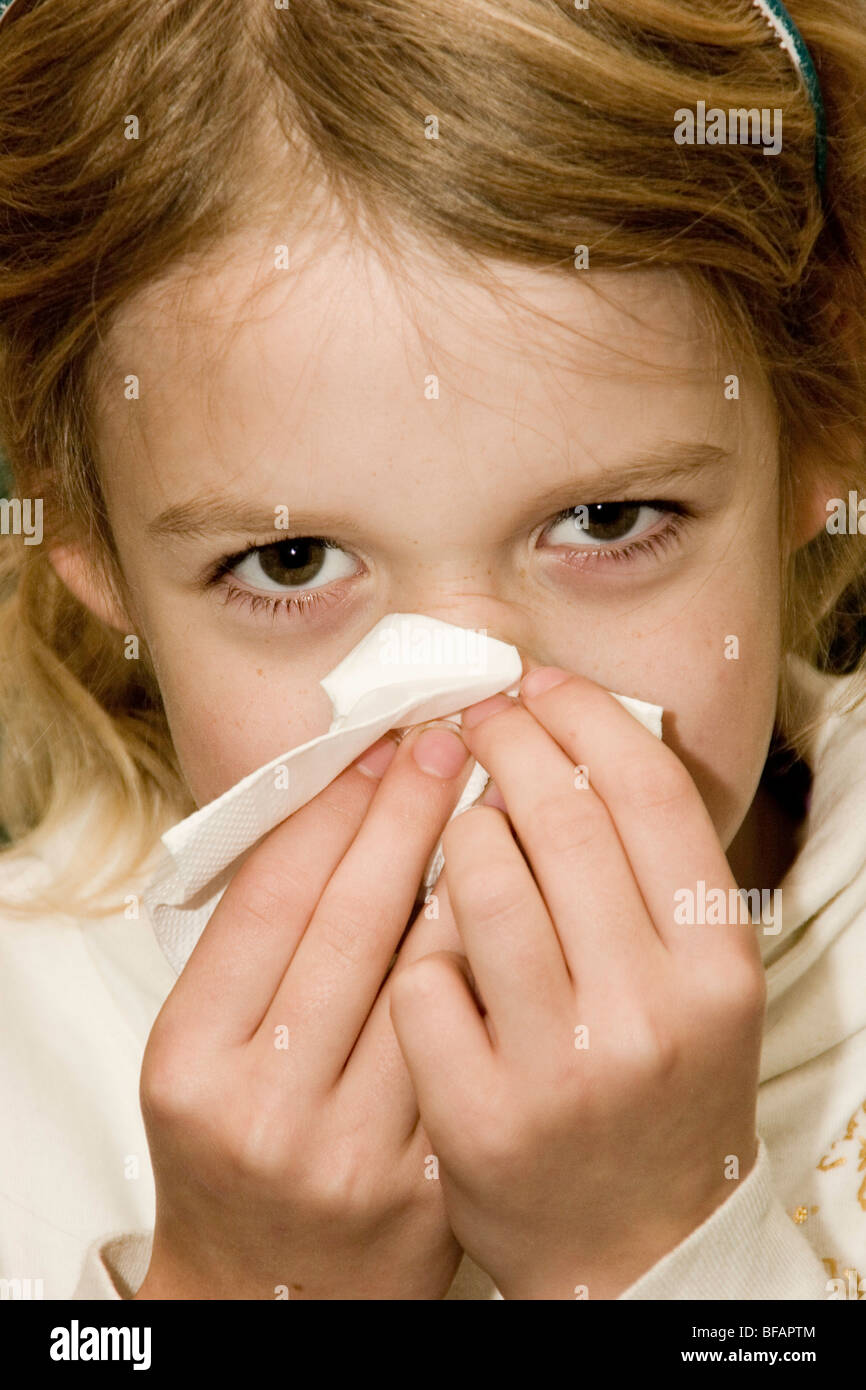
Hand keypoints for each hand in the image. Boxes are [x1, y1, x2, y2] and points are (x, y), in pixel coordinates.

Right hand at [134, 719, 473, 1299]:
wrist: (278, 1296)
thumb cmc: (236, 1146)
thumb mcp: (207, 1047)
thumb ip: (261, 945)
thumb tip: (344, 806)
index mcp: (195, 1058)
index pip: (273, 896)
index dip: (333, 807)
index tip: (379, 744)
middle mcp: (270, 1106)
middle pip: (354, 919)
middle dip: (409, 811)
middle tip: (451, 736)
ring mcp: (358, 1150)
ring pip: (433, 969)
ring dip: (474, 864)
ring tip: (503, 790)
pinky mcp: (434, 1181)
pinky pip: (480, 1038)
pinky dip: (500, 950)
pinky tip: (528, 890)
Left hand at [389, 669, 766, 1299]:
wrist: (633, 1249)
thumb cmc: (661, 1094)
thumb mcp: (696, 986)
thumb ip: (653, 878)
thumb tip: (581, 740)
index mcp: (716, 968)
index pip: (651, 795)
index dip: (586, 717)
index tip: (541, 685)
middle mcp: (650, 1013)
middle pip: (563, 820)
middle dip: (507, 743)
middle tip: (476, 717)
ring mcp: (561, 1070)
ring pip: (480, 884)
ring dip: (456, 835)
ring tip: (458, 829)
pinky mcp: (476, 1117)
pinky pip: (421, 976)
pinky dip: (418, 948)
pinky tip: (429, 949)